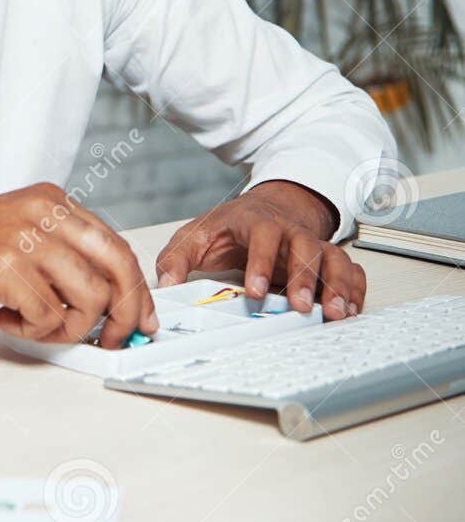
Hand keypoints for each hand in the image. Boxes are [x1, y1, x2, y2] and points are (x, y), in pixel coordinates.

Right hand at [0, 183, 158, 347]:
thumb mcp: (18, 238)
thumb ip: (62, 258)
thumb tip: (112, 300)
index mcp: (52, 201)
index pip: (117, 246)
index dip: (136, 290)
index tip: (140, 320)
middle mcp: (44, 211)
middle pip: (117, 267)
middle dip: (123, 313)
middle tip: (112, 338)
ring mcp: (24, 235)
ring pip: (88, 298)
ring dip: (68, 327)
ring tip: (36, 325)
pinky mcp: (2, 264)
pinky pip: (47, 316)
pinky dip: (32, 331)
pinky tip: (5, 319)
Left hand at [155, 179, 365, 319]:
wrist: (269, 207)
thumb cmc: (233, 226)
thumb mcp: (198, 235)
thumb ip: (177, 258)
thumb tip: (165, 285)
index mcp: (258, 223)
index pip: (263, 237)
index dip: (261, 263)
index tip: (255, 291)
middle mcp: (291, 232)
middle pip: (306, 247)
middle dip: (305, 278)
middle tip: (301, 307)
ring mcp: (314, 245)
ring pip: (335, 258)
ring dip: (338, 285)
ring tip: (337, 314)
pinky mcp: (328, 260)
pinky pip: (351, 269)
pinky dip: (356, 288)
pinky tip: (352, 310)